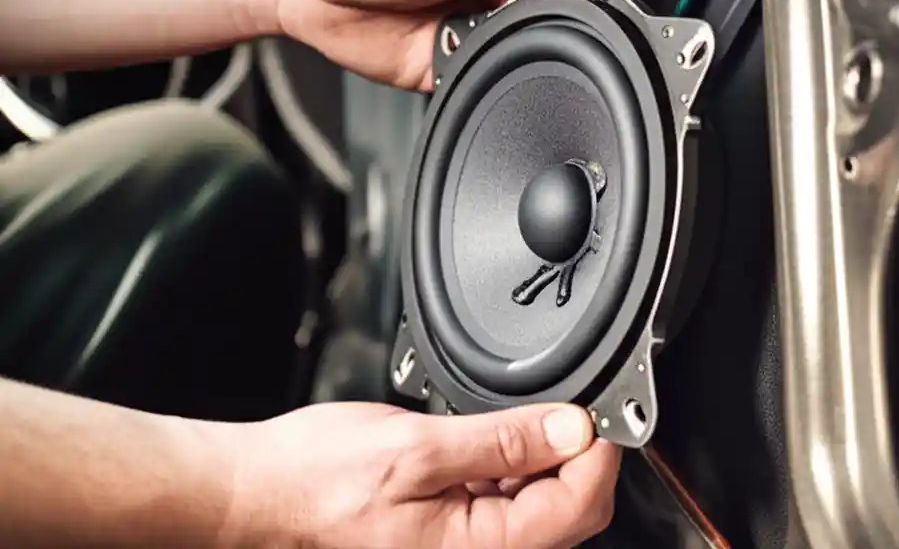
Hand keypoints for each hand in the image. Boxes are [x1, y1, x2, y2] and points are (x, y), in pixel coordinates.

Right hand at [220, 402, 620, 548]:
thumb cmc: (314, 481)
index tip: (599, 412)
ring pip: (539, 505)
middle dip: (576, 455)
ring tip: (522, 418)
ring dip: (543, 459)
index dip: (598, 453)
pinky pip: (504, 504)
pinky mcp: (450, 531)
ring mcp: (463, 547)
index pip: (577, 507)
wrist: (257, 491)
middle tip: (569, 405)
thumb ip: (503, 441)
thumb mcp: (418, 447)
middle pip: (567, 510)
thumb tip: (571, 429)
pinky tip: (492, 439)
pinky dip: (511, 468)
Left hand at [268, 0, 590, 91]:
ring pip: (515, 51)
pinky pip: (479, 79)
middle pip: (543, 13)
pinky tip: (460, 63)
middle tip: (507, 17)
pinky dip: (477, 80)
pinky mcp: (446, 63)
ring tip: (474, 36)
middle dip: (536, 24)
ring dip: (505, 53)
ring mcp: (470, 23)